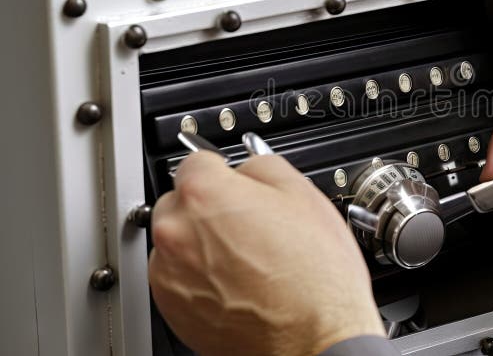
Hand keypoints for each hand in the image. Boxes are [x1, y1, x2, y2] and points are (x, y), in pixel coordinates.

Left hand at [148, 152, 384, 355]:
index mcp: (205, 194)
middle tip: (247, 223)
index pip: (197, 161)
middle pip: (181, 201)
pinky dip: (198, 276)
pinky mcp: (172, 309)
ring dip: (201, 243)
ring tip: (246, 258)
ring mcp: (170, 274)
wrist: (315, 338)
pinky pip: (177, 278)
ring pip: (177, 242)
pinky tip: (236, 282)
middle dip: (209, 207)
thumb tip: (248, 167)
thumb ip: (263, 166)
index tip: (233, 181)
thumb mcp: (302, 193)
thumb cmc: (314, 276)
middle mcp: (177, 232)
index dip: (223, 171)